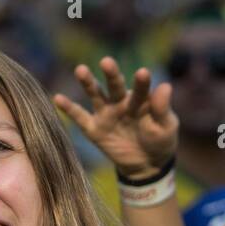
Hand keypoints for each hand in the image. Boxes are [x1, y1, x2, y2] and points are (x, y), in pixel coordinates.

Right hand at [53, 57, 177, 178]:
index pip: (141, 89)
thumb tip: (165, 86)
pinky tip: (58, 98)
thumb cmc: (160, 140)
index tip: (143, 73)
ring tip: (81, 70)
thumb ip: (163, 109)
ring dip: (88, 82)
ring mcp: (106, 114)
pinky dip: (69, 108)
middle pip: (114, 85)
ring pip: (96, 95)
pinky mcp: (94, 129)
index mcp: (141, 100)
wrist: (147, 164)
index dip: (141, 82)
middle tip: (107, 61)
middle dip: (111, 74)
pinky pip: (80, 117)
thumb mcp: (167, 127)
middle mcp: (121, 102)